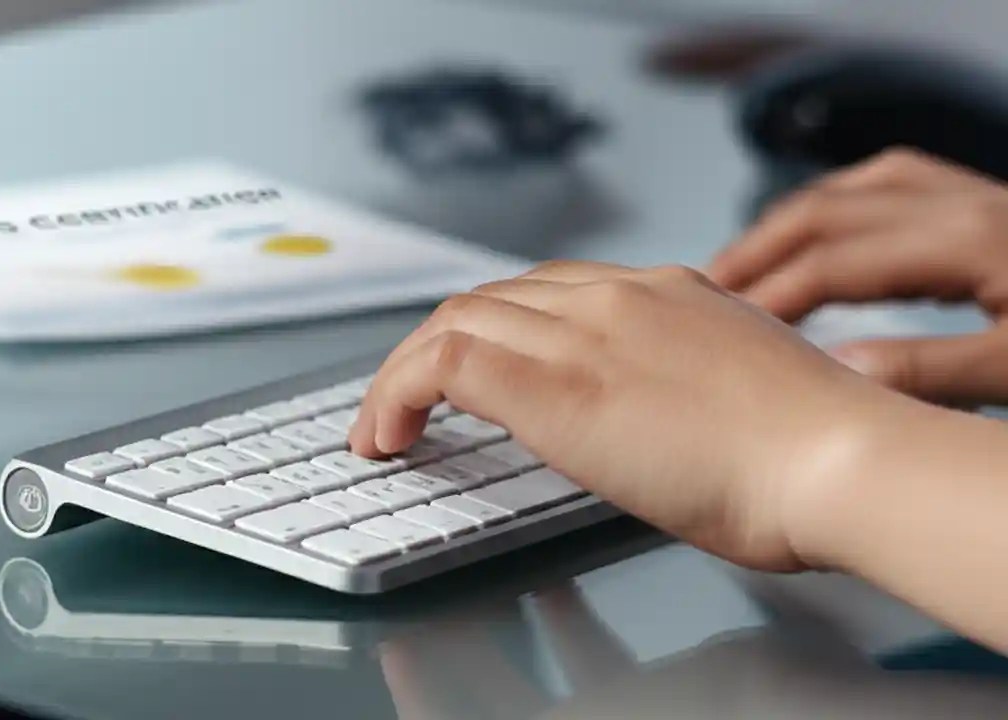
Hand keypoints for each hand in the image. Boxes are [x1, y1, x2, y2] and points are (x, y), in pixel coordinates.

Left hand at [350, 261, 926, 571]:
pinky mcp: (555, 384)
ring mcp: (583, 332)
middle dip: (435, 345)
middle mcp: (616, 297)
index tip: (472, 366)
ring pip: (454, 320)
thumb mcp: (737, 392)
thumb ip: (682, 385)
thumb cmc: (811, 452)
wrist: (838, 459)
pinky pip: (446, 363)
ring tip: (384, 425)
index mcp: (664, 293)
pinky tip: (390, 435)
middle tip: (407, 397)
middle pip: (489, 298)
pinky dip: (399, 393)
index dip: (493, 327)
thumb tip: (649, 420)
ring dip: (403, 372)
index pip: (546, 290)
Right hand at [709, 147, 1007, 405]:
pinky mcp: (989, 202)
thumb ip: (928, 369)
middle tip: (700, 291)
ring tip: (743, 265)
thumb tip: (833, 367)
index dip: (766, 296)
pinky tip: (818, 232)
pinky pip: (889, 183)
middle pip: (823, 210)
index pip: (830, 264)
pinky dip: (834, 204)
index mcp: (965, 240)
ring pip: (851, 188)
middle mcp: (961, 202)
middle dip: (753, 251)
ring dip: (785, 225)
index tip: (718, 335)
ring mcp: (976, 194)